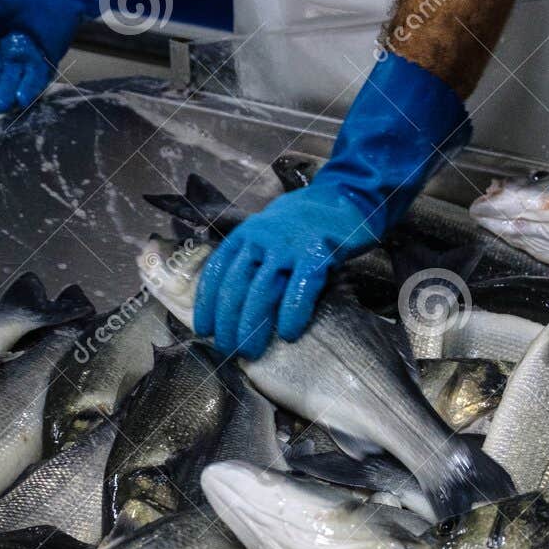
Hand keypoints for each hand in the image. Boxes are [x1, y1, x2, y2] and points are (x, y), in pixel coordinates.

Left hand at [192, 52, 469, 359]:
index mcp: (245, 234)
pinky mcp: (316, 253)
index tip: (203, 329)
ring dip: (253, 324)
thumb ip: (252, 260)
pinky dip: (293, 312)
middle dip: (228, 321)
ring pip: (262, 290)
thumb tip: (234, 304)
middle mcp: (261, 238)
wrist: (344, 197)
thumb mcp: (268, 234)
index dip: (207, 303)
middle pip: (236, 285)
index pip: (217, 271)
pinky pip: (300, 288)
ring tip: (250, 350)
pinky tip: (289, 334)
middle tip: (227, 349)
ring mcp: (288, 245)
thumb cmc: (303, 224)